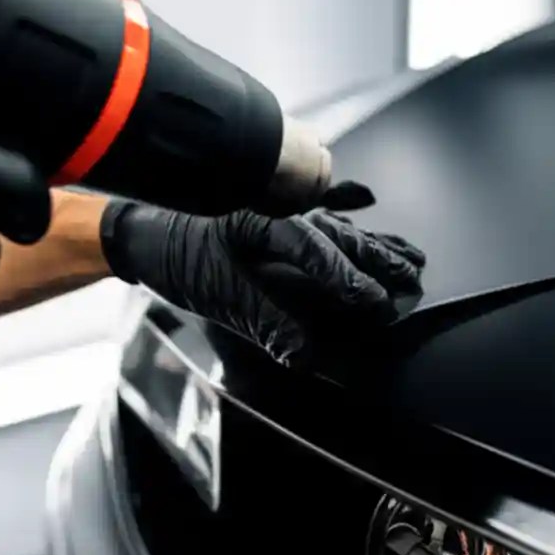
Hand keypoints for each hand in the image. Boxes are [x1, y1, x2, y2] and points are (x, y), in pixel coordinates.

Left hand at [100, 200, 424, 365]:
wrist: (144, 231)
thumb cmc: (178, 256)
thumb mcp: (219, 294)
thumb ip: (264, 321)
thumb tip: (302, 354)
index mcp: (263, 223)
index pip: (314, 249)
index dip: (345, 277)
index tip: (373, 302)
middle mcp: (279, 210)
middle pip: (339, 234)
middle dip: (378, 260)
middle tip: (410, 282)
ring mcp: (281, 209)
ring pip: (338, 224)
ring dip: (375, 243)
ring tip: (410, 258)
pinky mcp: (277, 214)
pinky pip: (321, 209)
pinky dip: (347, 206)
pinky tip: (365, 199)